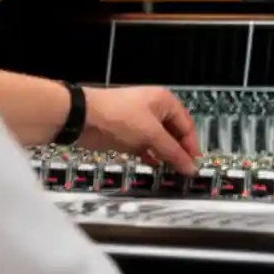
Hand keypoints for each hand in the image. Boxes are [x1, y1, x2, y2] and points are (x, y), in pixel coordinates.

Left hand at [79, 87, 200, 174]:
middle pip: (174, 133)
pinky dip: (150, 155)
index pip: (187, 126)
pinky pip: (144, 145)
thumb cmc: (120, 119)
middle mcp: (155, 109)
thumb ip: (173, 153)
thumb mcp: (151, 135)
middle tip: (182, 170)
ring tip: (170, 171)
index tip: (193, 166)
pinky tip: (153, 166)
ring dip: (164, 155)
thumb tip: (191, 169)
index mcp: (165, 102)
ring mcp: (139, 121)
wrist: (80, 117)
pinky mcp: (126, 132)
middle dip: (178, 151)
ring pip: (159, 140)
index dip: (191, 146)